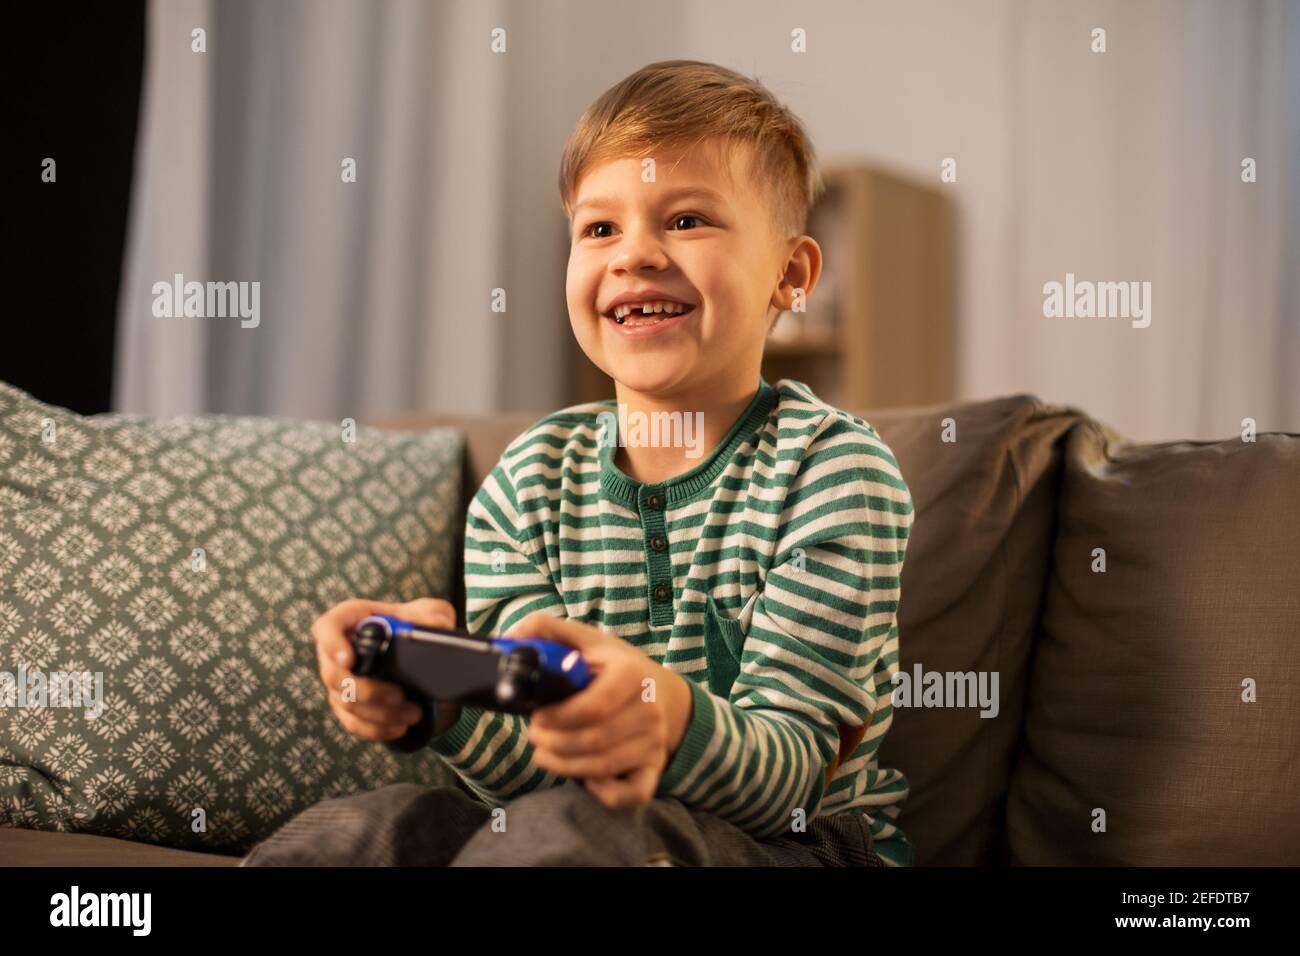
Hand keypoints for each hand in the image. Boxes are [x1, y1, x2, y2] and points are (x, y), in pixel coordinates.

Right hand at [312, 597, 456, 741]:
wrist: (427, 660)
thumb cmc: (420, 627)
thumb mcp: (433, 613)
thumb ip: (433, 616)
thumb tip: (432, 628)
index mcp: (354, 620)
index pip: (328, 626)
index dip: (331, 643)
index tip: (348, 659)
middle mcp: (339, 651)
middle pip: (334, 675)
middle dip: (368, 690)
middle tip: (400, 696)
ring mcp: (341, 681)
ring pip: (346, 703)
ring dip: (380, 713)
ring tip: (415, 713)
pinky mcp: (348, 706)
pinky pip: (353, 723)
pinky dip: (376, 729)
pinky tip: (400, 727)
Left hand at [509, 611, 694, 807]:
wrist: (660, 691)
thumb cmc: (614, 666)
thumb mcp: (585, 639)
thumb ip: (544, 628)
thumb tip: (508, 638)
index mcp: (631, 674)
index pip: (594, 705)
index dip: (559, 717)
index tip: (536, 716)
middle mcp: (649, 709)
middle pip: (594, 740)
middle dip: (553, 743)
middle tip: (533, 736)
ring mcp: (654, 741)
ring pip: (604, 766)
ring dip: (564, 766)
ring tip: (543, 754)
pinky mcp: (654, 766)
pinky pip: (634, 792)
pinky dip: (608, 793)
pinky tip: (587, 781)